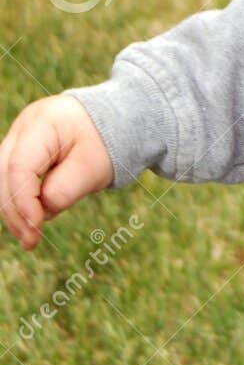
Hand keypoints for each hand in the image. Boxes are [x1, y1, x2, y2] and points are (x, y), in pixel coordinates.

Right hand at [0, 96, 113, 249]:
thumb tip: (43, 210)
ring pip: (2, 178)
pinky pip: (11, 179)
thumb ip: (67, 188)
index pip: (20, 166)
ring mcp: (18, 138)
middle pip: (3, 173)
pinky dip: (19, 201)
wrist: (111, 122)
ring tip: (30, 238)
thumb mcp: (94, 167)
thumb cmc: (105, 143)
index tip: (36, 226)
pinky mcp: (20, 152)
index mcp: (42, 123)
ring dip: (13, 210)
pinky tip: (29, 224)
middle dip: (14, 211)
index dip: (24, 200)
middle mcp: (22, 128)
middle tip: (31, 241)